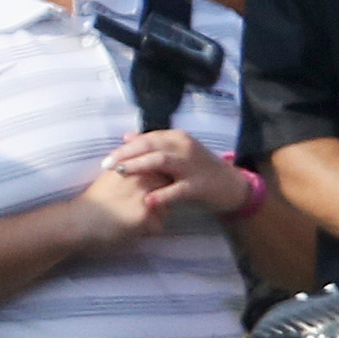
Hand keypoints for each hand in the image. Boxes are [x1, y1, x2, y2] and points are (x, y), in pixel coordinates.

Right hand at [61, 163, 170, 253]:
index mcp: (133, 166)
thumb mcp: (110, 177)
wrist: (77, 221)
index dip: (159, 183)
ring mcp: (144, 197)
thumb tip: (147, 169)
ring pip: (166, 209)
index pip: (163, 171)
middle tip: (144, 209)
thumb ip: (129, 170)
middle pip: (168, 189)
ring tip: (136, 221)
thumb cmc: (92, 201)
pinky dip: (148, 231)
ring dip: (157, 217)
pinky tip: (132, 230)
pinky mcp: (144, 216)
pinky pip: (159, 226)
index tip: (150, 192)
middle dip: (162, 199)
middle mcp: (141, 179)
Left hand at [104, 128, 251, 217]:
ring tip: (121, 173)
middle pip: (150, 146)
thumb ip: (153, 145)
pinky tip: (147, 201)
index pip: (147, 138)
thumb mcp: (176, 153)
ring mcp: (192, 165)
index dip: (125, 148)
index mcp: (177, 138)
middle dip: (126, 155)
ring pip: (161, 161)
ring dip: (139, 166)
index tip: (107, 158)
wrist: (231, 185)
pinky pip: (178, 189)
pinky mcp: (199, 185)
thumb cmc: (197, 170)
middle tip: (107, 165)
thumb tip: (127, 137)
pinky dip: (162, 195)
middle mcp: (184, 147)